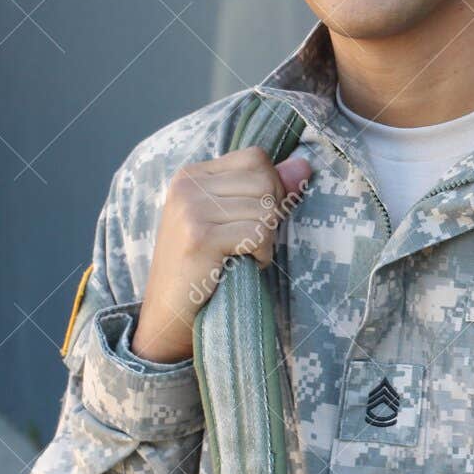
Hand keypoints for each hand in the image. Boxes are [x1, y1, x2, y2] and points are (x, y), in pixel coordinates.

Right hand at [133, 147, 311, 363]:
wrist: (169, 315)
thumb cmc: (206, 266)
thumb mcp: (234, 219)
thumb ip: (267, 189)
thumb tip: (304, 166)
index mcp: (193, 175)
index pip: (256, 158)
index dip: (270, 189)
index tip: (251, 219)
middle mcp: (187, 185)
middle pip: (265, 181)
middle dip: (270, 216)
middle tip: (246, 243)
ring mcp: (190, 210)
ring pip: (266, 209)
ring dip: (264, 240)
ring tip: (238, 255)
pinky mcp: (199, 238)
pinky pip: (259, 233)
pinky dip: (259, 255)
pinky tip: (238, 266)